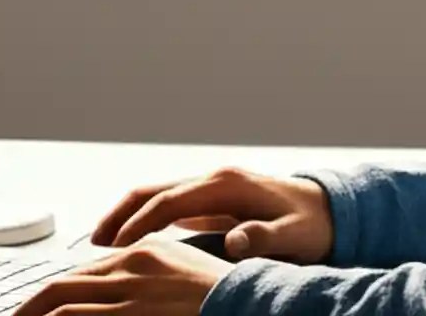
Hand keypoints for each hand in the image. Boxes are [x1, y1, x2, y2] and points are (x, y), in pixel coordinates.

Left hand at [11, 240, 232, 315]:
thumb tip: (122, 283)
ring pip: (61, 303)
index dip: (52, 292)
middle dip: (30, 307)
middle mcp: (131, 266)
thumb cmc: (223, 296)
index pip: (83, 271)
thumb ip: (151, 275)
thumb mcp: (184, 274)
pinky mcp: (132, 313)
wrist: (250, 302)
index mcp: (143, 252)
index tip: (37, 308)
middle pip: (62, 285)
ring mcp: (130, 292)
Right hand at [91, 166, 333, 263]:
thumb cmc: (312, 226)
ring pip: (157, 195)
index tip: (117, 247)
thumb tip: (234, 243)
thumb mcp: (294, 236)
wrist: (331, 210)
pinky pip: (169, 205)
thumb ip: (262, 238)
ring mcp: (212, 186)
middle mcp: (215, 179)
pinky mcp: (213, 199)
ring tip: (103, 243)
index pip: (171, 202)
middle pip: (154, 191)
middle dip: (121, 214)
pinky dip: (145, 218)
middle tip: (94, 243)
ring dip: (128, 215)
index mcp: (227, 185)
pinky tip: (132, 241)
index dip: (140, 224)